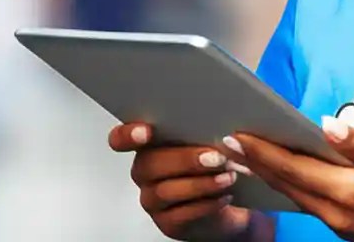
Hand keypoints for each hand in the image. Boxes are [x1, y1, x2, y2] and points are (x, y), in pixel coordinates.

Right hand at [109, 122, 255, 240]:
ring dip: (200, 183)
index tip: (146, 132)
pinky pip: (179, 215)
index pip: (122, 138)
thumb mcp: (218, 140)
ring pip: (165, 191)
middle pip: (150, 163)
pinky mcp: (166, 222)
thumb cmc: (218, 163)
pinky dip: (205, 205)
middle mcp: (146, 169)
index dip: (128, 134)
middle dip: (185, 160)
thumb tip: (228, 135)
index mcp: (152, 142)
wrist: (231, 199)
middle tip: (216, 157)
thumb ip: (216, 132)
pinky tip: (223, 197)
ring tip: (227, 177)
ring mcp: (153, 197)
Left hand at [221, 117, 353, 240]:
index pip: (293, 169)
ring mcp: (343, 228)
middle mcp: (338, 215)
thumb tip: (326, 123)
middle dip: (258, 162)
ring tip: (251, 156)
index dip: (262, 151)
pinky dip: (295, 187)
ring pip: (299, 198)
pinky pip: (313, 207)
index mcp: (349, 194)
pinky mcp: (351, 233)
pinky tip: (290, 176)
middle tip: (230, 142)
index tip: (237, 134)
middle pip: (288, 185)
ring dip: (273, 176)